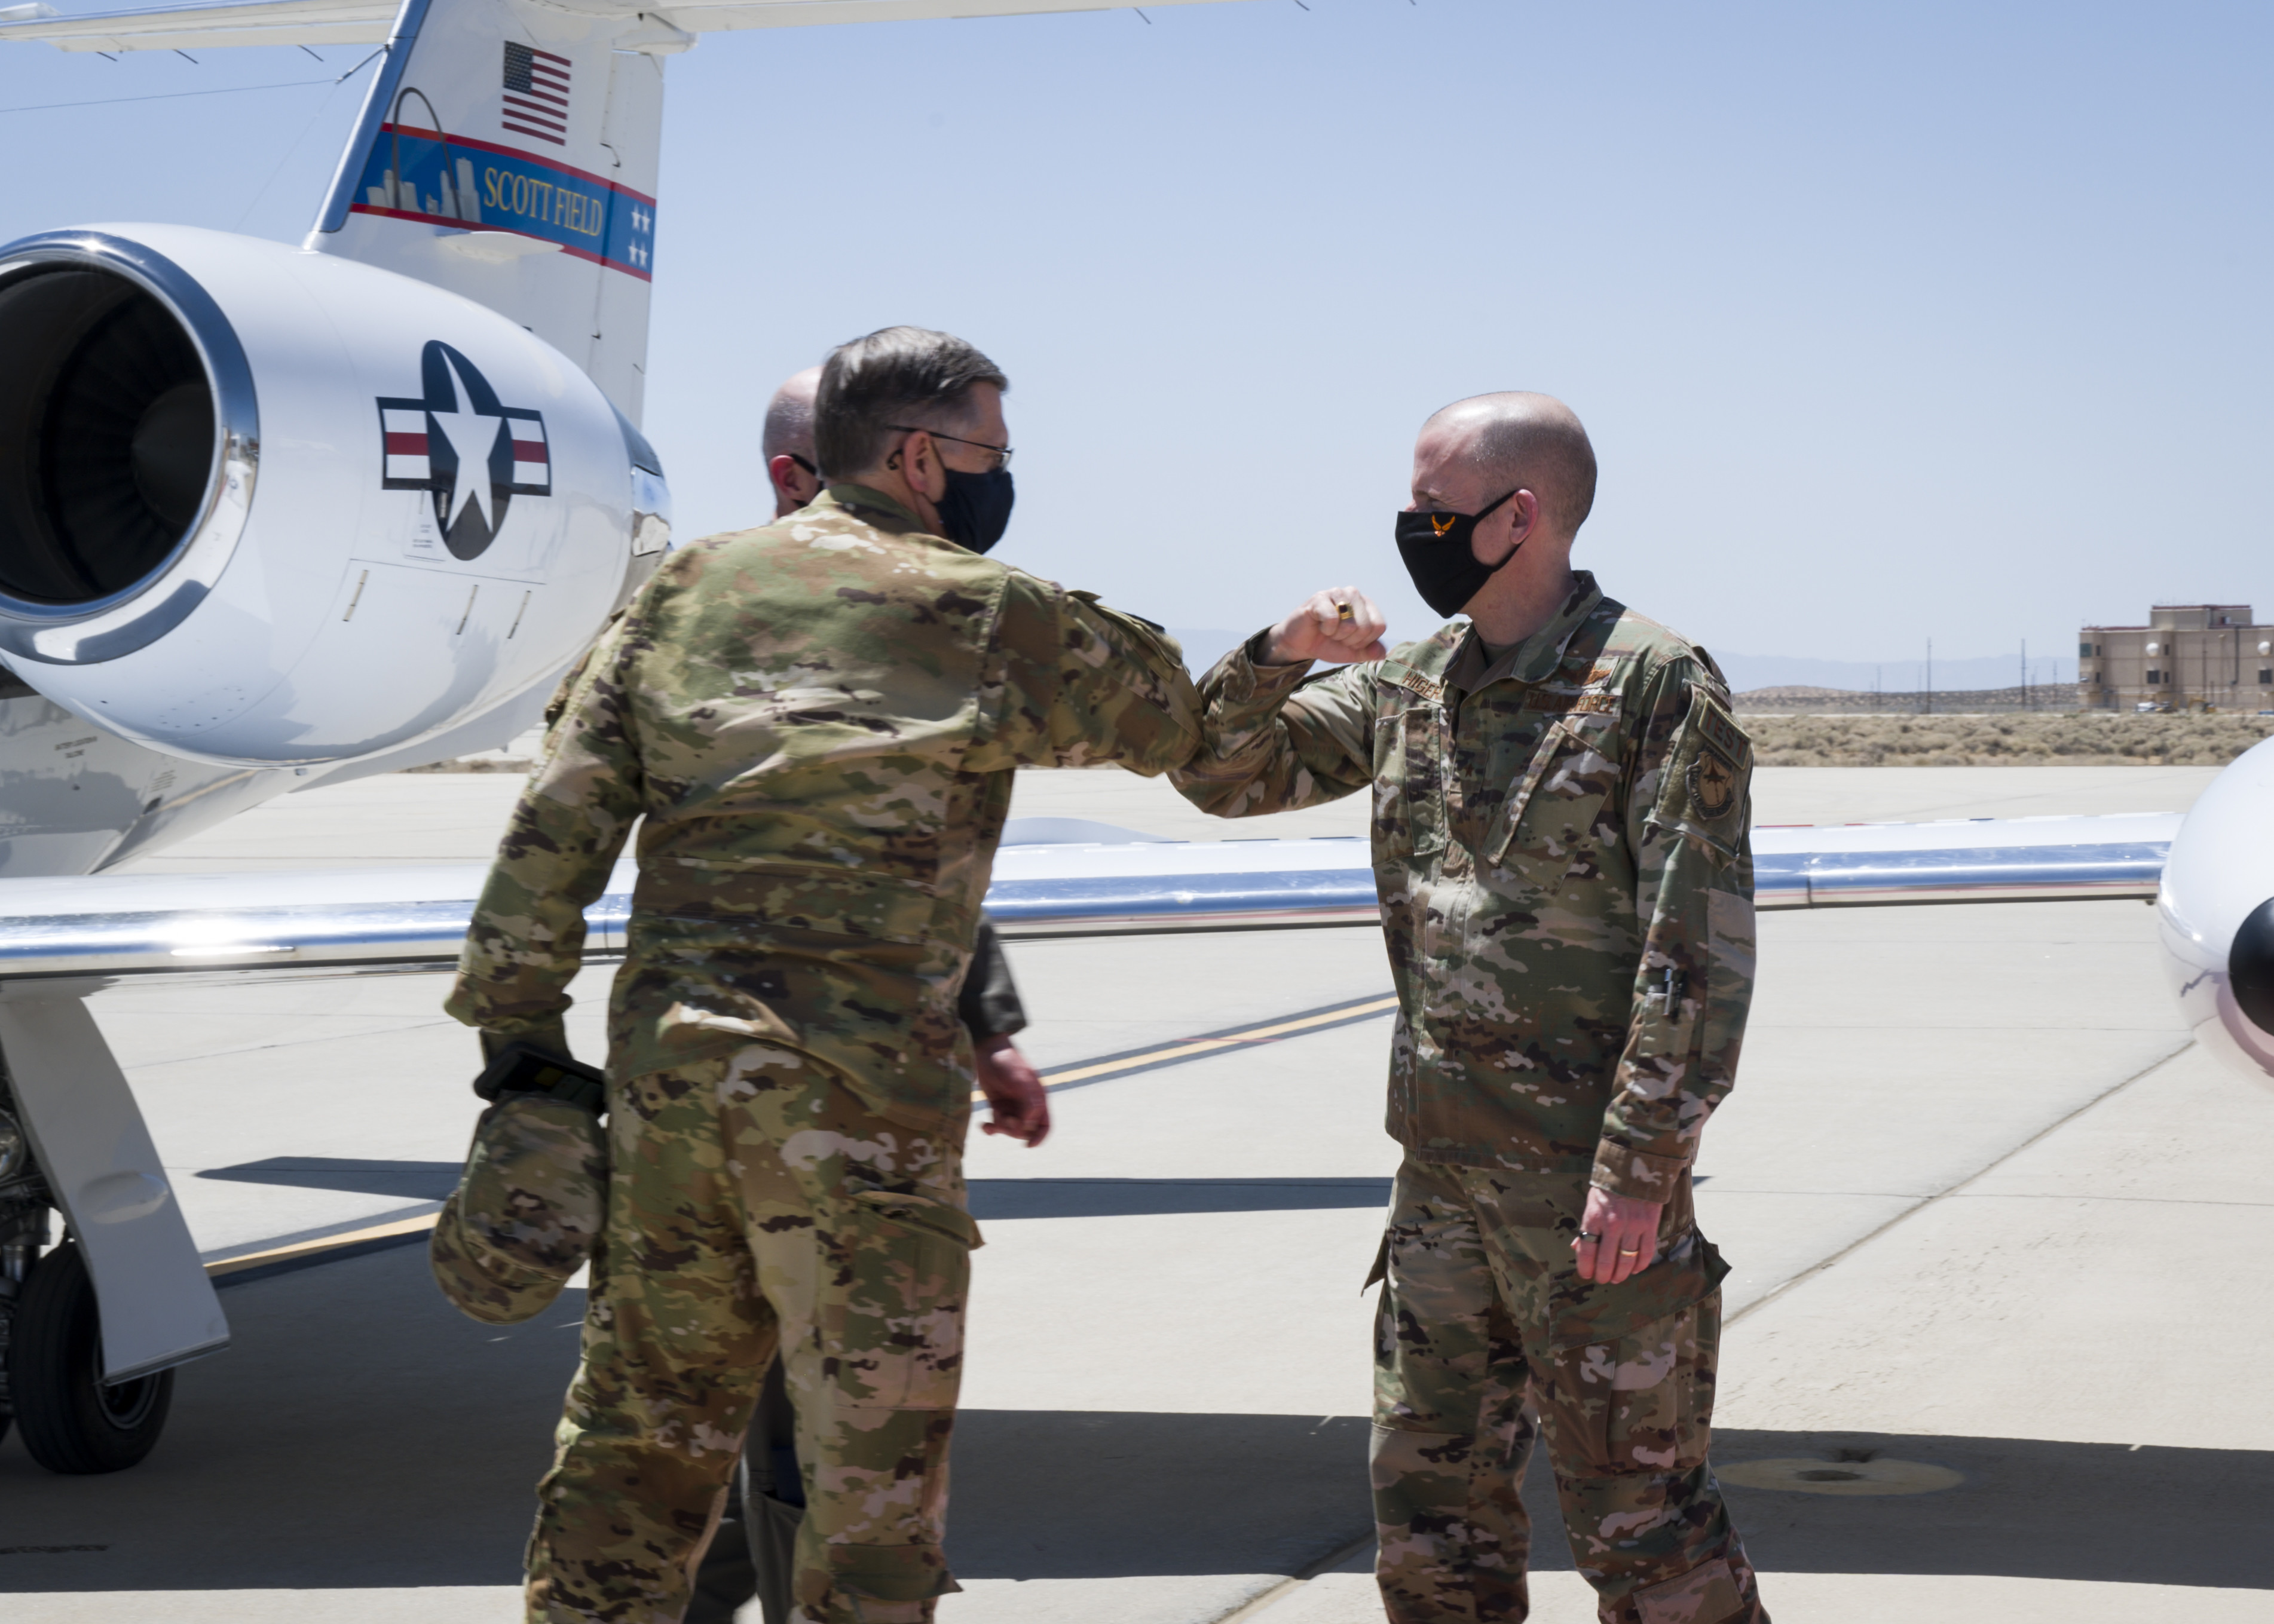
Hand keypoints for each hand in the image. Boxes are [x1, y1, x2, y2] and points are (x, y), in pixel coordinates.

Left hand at [976, 1034, 1049, 1146]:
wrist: (986, 1050)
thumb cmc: (1006, 1062)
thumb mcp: (1020, 1079)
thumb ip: (1029, 1101)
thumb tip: (1030, 1123)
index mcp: (1038, 1098)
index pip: (1045, 1125)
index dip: (1039, 1137)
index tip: (1028, 1146)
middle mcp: (1026, 1104)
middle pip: (1026, 1130)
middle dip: (1015, 1129)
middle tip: (1004, 1118)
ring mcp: (1012, 1106)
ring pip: (1010, 1128)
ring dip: (1001, 1127)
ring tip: (993, 1117)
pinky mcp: (997, 1105)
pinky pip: (997, 1124)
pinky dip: (991, 1128)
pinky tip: (984, 1125)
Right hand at [1261, 587, 1387, 665]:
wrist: (1301, 644)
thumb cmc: (1328, 644)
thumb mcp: (1353, 652)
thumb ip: (1370, 652)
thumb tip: (1382, 653)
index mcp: (1367, 606)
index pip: (1379, 626)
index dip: (1364, 641)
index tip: (1350, 641)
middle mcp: (1354, 595)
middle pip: (1366, 627)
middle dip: (1350, 640)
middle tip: (1337, 636)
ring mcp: (1337, 593)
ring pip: (1351, 624)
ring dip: (1337, 635)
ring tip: (1328, 630)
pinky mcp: (1320, 597)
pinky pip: (1332, 620)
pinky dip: (1326, 629)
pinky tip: (1319, 625)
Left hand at [1572, 1187, 1662, 1283]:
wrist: (1634, 1169)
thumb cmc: (1609, 1188)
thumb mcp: (1591, 1203)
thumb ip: (1586, 1227)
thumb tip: (1577, 1248)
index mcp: (1594, 1217)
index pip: (1586, 1251)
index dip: (1585, 1268)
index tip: (1587, 1275)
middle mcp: (1612, 1224)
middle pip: (1606, 1261)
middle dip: (1603, 1275)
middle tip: (1603, 1279)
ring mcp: (1632, 1226)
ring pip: (1626, 1261)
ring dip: (1621, 1274)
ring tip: (1618, 1278)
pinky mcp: (1650, 1225)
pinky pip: (1645, 1253)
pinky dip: (1640, 1265)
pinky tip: (1635, 1269)